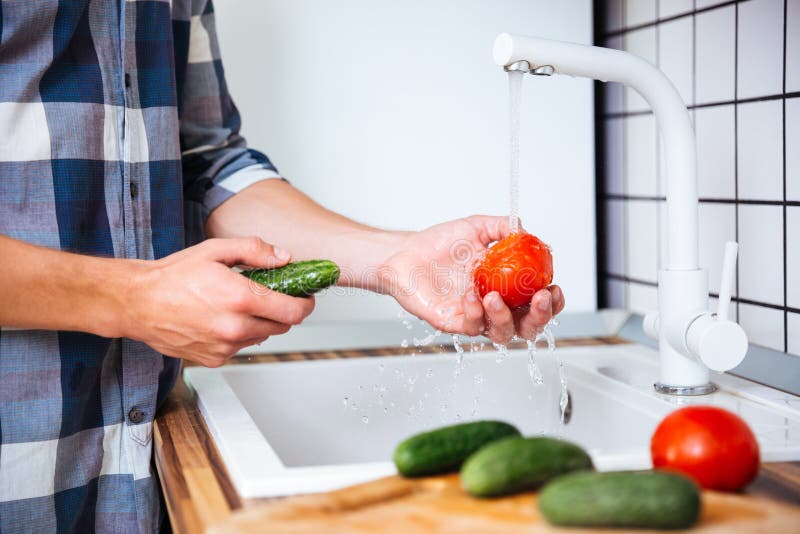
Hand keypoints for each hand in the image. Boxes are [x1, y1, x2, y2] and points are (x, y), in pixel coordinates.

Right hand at [123, 237, 314, 366]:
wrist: (139, 303)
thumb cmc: (173, 276)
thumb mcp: (215, 250)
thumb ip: (255, 250)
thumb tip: (284, 257)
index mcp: (241, 299)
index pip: (294, 311)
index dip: (305, 303)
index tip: (305, 296)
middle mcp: (236, 327)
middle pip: (283, 326)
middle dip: (283, 310)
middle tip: (271, 295)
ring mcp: (225, 347)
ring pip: (263, 336)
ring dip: (260, 322)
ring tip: (239, 304)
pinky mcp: (215, 358)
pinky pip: (241, 346)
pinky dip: (240, 334)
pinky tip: (222, 318)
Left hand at [380, 216, 563, 343]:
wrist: (405, 252)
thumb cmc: (440, 244)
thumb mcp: (477, 227)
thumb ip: (504, 228)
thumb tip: (529, 234)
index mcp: (507, 287)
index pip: (538, 302)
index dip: (553, 301)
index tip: (554, 287)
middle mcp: (495, 306)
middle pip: (529, 326)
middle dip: (540, 317)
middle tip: (540, 298)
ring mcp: (476, 317)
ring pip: (503, 333)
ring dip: (506, 317)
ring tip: (495, 296)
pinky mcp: (454, 323)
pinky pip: (472, 327)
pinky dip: (476, 313)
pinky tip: (471, 295)